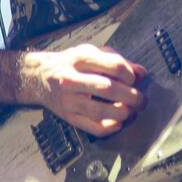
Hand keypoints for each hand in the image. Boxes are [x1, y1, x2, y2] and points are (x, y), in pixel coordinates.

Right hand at [21, 44, 147, 136]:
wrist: (39, 77)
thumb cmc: (70, 64)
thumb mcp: (91, 53)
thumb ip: (117, 60)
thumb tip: (141, 73)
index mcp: (81, 59)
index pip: (114, 66)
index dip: (130, 75)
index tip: (134, 79)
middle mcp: (72, 79)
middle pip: (108, 89)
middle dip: (131, 96)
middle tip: (141, 100)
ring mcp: (69, 100)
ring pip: (100, 110)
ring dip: (122, 113)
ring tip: (132, 111)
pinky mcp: (68, 117)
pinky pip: (92, 127)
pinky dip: (109, 128)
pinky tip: (118, 123)